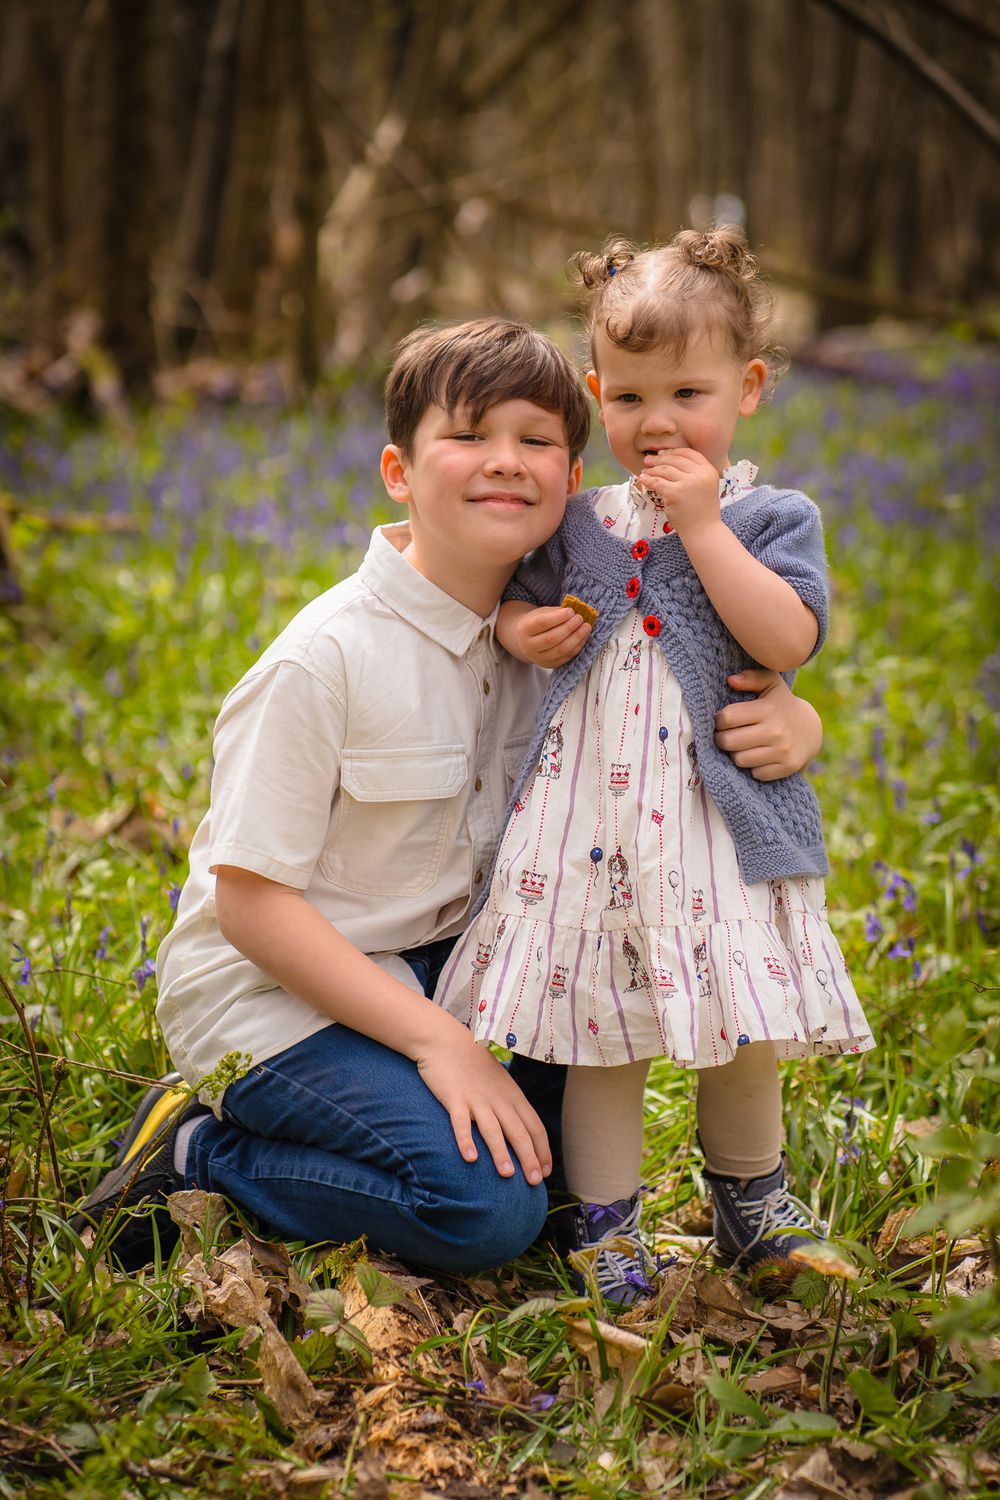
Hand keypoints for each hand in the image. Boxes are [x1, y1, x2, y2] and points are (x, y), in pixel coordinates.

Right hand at [416, 1028, 551, 1184]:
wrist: (446, 1041)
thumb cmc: (474, 1065)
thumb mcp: (500, 1083)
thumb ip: (510, 1105)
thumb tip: (521, 1132)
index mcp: (513, 1096)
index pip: (535, 1126)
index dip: (542, 1150)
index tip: (544, 1172)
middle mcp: (498, 1099)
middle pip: (518, 1131)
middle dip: (528, 1157)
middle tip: (533, 1182)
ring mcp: (476, 1099)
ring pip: (492, 1129)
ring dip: (500, 1152)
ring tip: (507, 1174)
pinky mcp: (454, 1098)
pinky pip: (461, 1122)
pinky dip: (466, 1140)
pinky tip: (470, 1158)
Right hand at [514, 604, 590, 667]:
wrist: (527, 640)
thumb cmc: (537, 623)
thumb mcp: (541, 613)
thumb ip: (556, 612)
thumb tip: (576, 611)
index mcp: (524, 629)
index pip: (542, 623)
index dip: (558, 617)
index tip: (571, 611)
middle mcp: (529, 646)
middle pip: (551, 638)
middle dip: (569, 628)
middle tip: (580, 619)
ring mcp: (538, 658)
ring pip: (560, 650)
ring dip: (576, 638)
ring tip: (586, 628)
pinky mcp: (549, 665)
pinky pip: (566, 657)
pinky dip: (577, 647)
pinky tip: (583, 638)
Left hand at [638, 448, 721, 539]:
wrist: (703, 531)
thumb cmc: (702, 511)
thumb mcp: (705, 486)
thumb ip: (694, 473)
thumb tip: (670, 458)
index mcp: (709, 470)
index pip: (689, 453)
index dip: (673, 451)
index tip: (663, 454)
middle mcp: (700, 474)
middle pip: (675, 459)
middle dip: (659, 458)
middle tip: (648, 460)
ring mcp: (687, 483)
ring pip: (664, 469)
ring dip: (652, 469)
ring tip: (644, 470)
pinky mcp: (674, 493)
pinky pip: (657, 482)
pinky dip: (647, 479)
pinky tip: (642, 479)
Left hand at [713, 669, 821, 780]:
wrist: (811, 730)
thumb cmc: (781, 705)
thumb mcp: (771, 685)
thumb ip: (752, 678)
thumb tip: (731, 680)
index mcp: (768, 709)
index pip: (728, 717)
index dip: (719, 720)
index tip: (723, 720)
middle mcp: (776, 730)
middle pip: (728, 741)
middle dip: (722, 739)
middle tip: (726, 735)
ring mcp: (782, 751)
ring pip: (739, 760)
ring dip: (736, 754)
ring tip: (741, 746)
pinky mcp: (787, 767)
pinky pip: (756, 773)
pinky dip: (753, 767)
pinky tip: (758, 756)